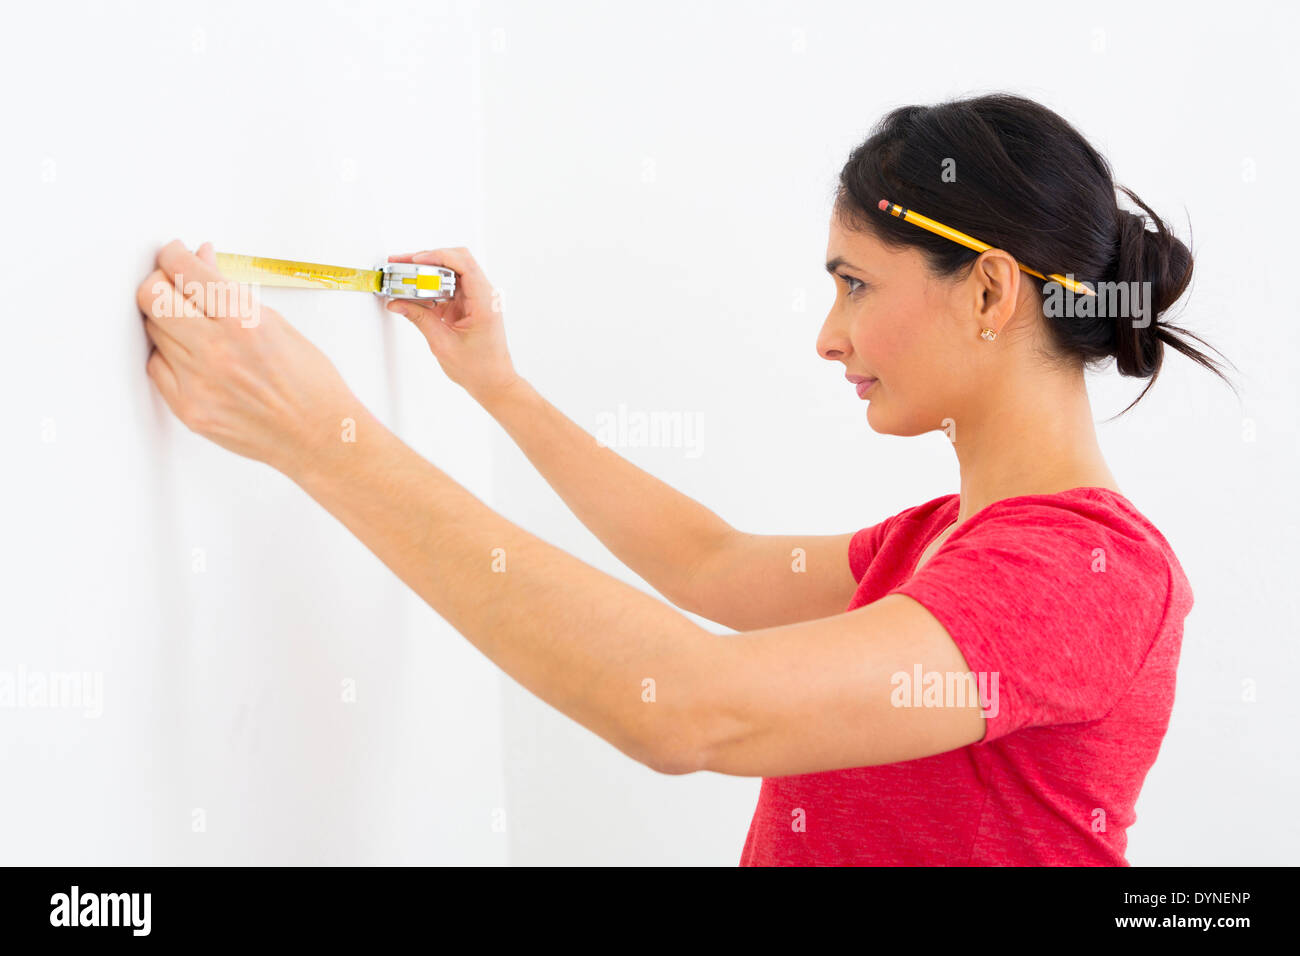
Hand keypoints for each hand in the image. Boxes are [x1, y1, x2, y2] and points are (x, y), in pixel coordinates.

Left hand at [137, 239, 362, 476]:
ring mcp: (197, 382)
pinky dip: (169, 355)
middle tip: (173, 284)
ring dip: (167, 320)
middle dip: (160, 282)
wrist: (319, 436)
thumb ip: (231, 292)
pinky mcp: (188, 409)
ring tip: (194, 326)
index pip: (183, 270)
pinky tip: (193, 356)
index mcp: (243, 322)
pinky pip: (157, 367)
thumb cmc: (310, 383)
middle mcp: (216, 350)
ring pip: (153, 331)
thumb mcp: (276, 324)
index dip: (172, 254)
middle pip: (152, 297)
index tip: (174, 254)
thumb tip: (201, 261)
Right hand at [383, 247, 520, 402]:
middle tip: (401, 263)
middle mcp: (484, 296)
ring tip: (402, 275)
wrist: (494, 383)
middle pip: (455, 262)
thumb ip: (420, 319)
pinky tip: (412, 291)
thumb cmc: (479, 369)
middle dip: (426, 260)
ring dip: (426, 272)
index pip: (464, 264)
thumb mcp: (443, 344)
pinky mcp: (468, 305)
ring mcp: (477, 299)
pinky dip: (430, 287)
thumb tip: (397, 303)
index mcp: (485, 303)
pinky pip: (448, 288)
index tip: (415, 260)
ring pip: (450, 273)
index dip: (438, 256)